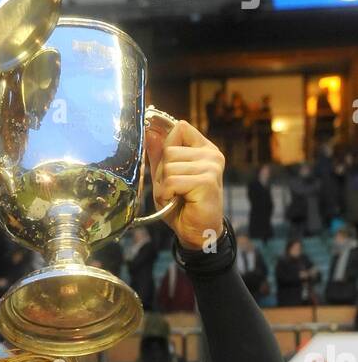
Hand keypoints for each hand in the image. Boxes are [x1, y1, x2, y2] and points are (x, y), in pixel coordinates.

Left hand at [144, 119, 224, 250]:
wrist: (197, 233)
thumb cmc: (181, 206)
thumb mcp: (165, 178)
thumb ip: (159, 155)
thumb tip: (150, 132)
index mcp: (203, 149)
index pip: (180, 128)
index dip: (165, 143)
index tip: (165, 165)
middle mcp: (211, 154)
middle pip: (169, 149)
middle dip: (161, 173)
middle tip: (172, 190)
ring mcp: (211, 166)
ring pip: (168, 166)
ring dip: (163, 186)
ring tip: (175, 197)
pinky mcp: (207, 181)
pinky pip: (172, 181)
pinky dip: (167, 194)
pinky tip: (177, 201)